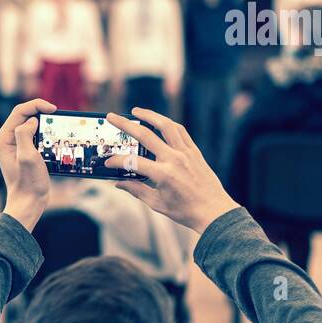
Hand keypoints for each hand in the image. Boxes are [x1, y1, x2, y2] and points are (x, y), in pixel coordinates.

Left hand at [0, 98, 54, 230]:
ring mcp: (15, 144)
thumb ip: (25, 134)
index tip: (54, 109)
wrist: (29, 202)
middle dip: (41, 112)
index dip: (37, 105)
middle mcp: (7, 139)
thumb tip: (32, 120)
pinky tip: (54, 137)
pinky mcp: (24, 150)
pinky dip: (45, 132)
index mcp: (3, 138)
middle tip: (58, 116)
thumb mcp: (28, 157)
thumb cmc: (28, 183)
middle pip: (25, 115)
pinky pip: (35, 134)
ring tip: (57, 125)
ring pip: (31, 124)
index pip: (19, 111)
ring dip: (44, 122)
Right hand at [104, 107, 238, 233]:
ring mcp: (186, 153)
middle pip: (145, 136)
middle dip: (125, 125)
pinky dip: (168, 124)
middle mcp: (174, 160)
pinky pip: (180, 131)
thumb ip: (136, 190)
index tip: (108, 163)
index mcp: (163, 175)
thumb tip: (119, 183)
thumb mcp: (157, 204)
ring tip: (136, 111)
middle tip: (112, 117)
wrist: (214, 211)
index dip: (116, 161)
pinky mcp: (195, 152)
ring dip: (149, 115)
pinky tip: (159, 121)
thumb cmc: (186, 211)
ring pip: (166, 126)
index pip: (132, 162)